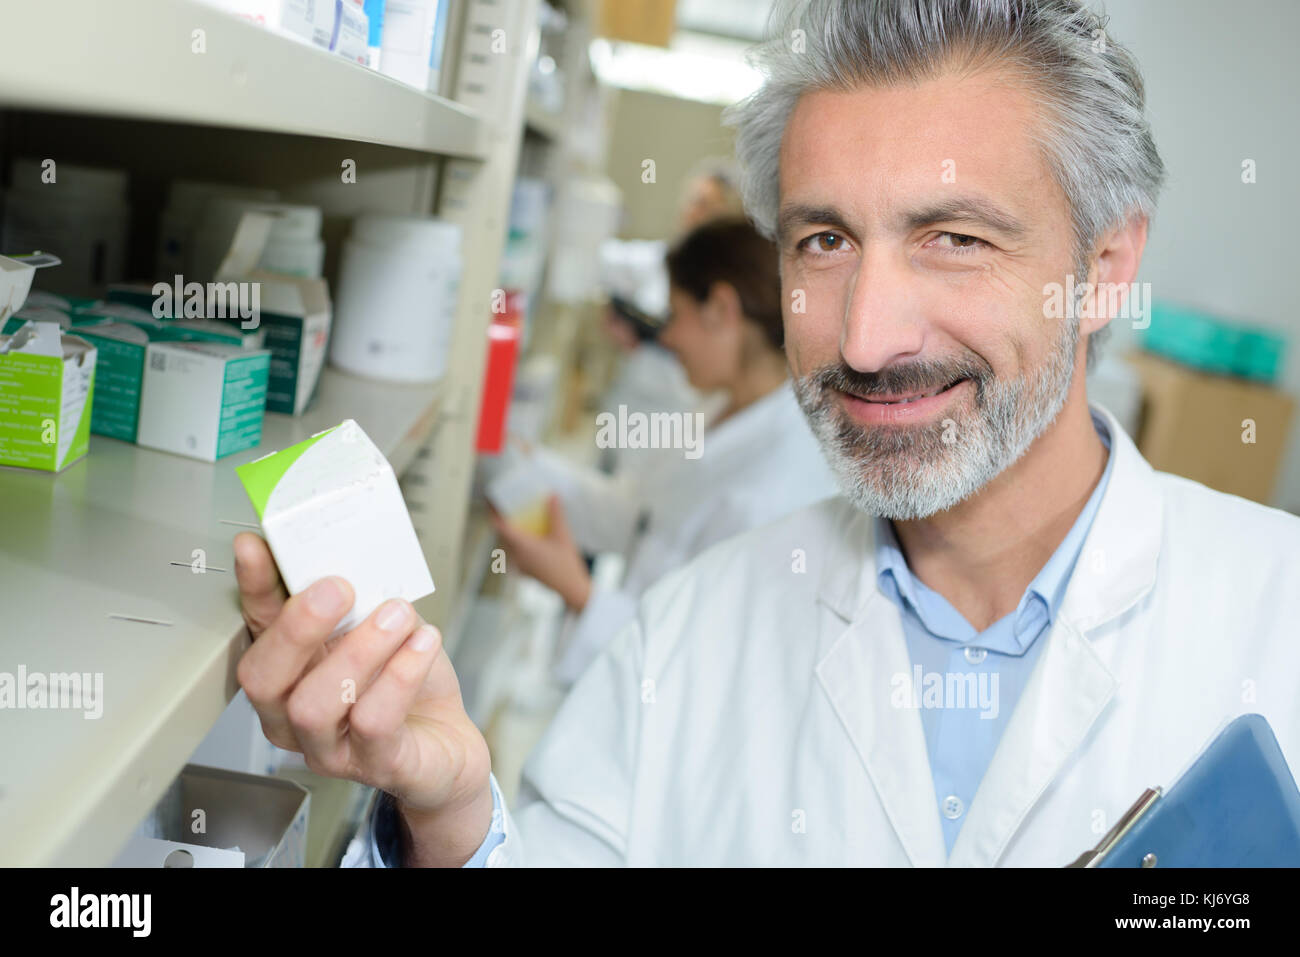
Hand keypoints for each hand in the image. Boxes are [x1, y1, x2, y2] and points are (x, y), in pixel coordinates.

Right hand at [232, 532, 491, 866]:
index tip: (256, 546)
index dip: (253, 587)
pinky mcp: (375, 766)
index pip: (256, 627)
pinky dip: (399, 676)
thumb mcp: (384, 628)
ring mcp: (328, 747)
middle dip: (296, 627)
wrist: (449, 742)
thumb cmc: (409, 684)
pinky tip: (422, 645)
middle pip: (262, 678)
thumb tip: (355, 559)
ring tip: (397, 616)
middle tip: (339, 588)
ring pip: (314, 705)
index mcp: (290, 670)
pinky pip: (373, 723)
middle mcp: (292, 715)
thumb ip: (362, 599)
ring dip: (359, 650)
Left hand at [488, 495, 591, 612]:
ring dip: (509, 532)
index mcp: (522, 545)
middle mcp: (516, 555)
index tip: (490, 501)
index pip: (499, 526)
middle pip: (501, 535)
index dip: (492, 513)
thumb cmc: (566, 564)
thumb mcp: (563, 535)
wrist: (570, 589)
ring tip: (517, 521)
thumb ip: (556, 514)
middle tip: (506, 507)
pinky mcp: (525, 570)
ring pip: (507, 545)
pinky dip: (517, 543)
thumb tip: (552, 495)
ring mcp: (520, 564)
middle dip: (502, 520)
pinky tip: (529, 538)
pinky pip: (515, 553)